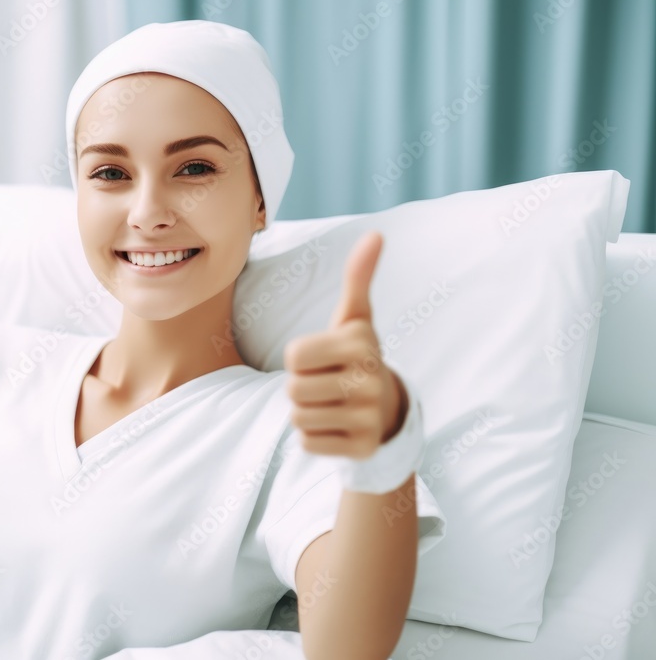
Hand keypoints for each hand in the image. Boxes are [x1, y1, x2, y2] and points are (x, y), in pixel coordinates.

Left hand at [283, 231, 406, 458]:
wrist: (388, 409)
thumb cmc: (356, 357)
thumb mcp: (356, 317)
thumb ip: (359, 277)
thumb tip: (374, 234)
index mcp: (361, 344)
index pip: (294, 356)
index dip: (300, 359)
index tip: (323, 358)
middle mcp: (370, 380)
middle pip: (293, 389)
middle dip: (301, 387)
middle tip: (327, 384)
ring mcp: (369, 417)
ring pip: (298, 417)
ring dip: (306, 412)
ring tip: (331, 403)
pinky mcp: (362, 448)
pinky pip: (308, 443)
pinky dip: (314, 437)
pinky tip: (337, 426)